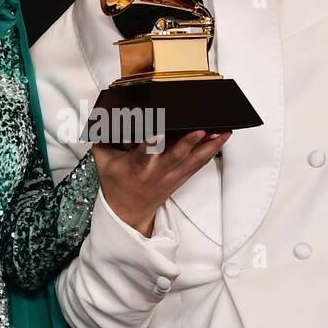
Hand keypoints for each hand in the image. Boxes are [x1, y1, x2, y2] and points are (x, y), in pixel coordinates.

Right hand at [91, 130, 231, 235]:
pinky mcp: (181, 178)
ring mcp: (172, 176)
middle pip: (176, 156)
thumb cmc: (117, 185)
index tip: (157, 131)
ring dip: (210, 145)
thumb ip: (104, 137)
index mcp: (137, 166)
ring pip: (194, 160)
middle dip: (189, 142)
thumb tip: (105, 116)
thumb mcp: (104, 160)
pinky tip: (220, 140)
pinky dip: (211, 151)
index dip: (151, 142)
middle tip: (201, 129)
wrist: (128, 211)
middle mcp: (157, 172)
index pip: (144, 153)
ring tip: (223, 131)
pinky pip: (199, 163)